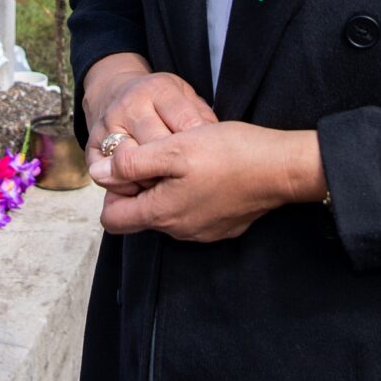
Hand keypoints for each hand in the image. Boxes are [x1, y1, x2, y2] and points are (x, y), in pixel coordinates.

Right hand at [82, 55, 216, 197]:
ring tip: (166, 190)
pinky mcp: (91, 147)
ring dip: (151, 181)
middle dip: (176, 169)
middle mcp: (129, 105)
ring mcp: (107, 126)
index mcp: (158, 89)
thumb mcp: (186, 99)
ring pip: (131, 163)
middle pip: (157, 146)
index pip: (185, 124)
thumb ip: (202, 119)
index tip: (211, 166)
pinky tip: (141, 191)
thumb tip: (216, 148)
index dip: (201, 149)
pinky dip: (125, 189)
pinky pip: (107, 177)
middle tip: (191, 185)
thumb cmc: (162, 103)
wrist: (115, 93)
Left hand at [91, 123, 324, 242]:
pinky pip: (193, 212)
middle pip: (140, 213)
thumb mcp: (174, 149)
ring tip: (188, 158)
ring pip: (167, 211)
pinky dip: (192, 192)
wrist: (283, 168)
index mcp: (162, 214)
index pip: (111, 219)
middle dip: (143, 185)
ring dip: (169, 186)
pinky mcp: (222, 226)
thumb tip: (98, 171)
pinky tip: (209, 170)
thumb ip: (131, 163)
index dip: (113, 190)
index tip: (133, 164)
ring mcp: (203, 231)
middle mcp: (179, 231)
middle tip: (163, 153)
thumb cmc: (230, 154)